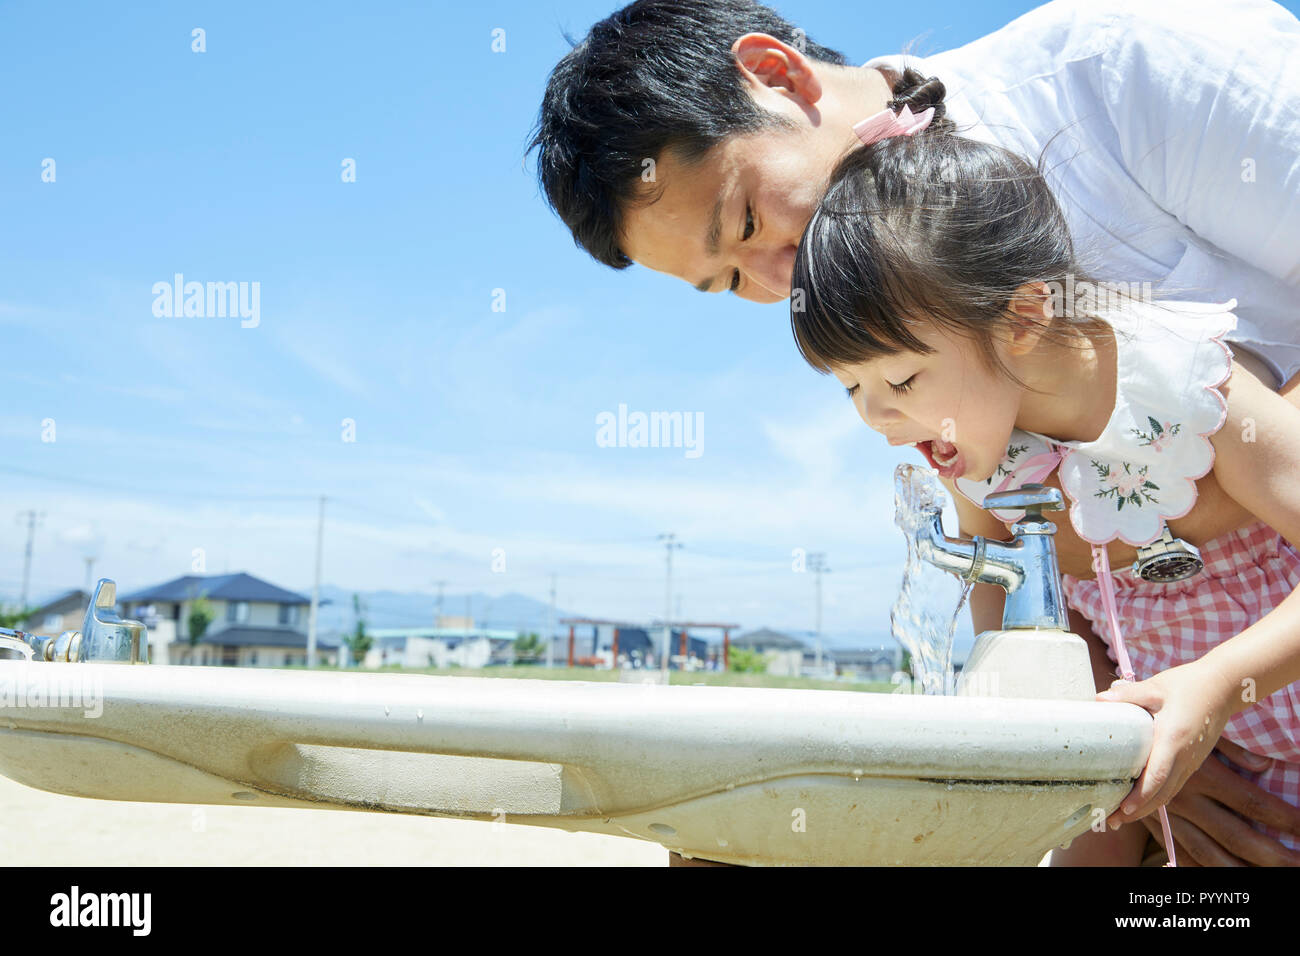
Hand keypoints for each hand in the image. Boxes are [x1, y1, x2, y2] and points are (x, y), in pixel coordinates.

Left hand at [1096, 658, 1238, 827]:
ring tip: (1121, 818)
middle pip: (1161, 793)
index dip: (1140, 796)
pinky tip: (1142, 802)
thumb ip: (1128, 695)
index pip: (1157, 775)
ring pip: (1169, 793)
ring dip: (1146, 808)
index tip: (1123, 810)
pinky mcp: (1193, 761)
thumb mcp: (1155, 687)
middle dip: (1137, 811)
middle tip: (1110, 822)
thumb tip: (1099, 700)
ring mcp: (1192, 761)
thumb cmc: (1187, 685)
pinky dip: (1158, 797)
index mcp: (1173, 738)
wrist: (1223, 688)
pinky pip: (1175, 785)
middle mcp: (1185, 756)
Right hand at [1141, 738, 1299, 865]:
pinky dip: (1204, 870)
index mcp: (1200, 773)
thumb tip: (1265, 766)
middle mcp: (1185, 799)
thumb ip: (1232, 750)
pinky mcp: (1156, 827)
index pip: (1251, 801)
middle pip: (1234, 835)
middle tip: (1297, 863)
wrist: (1115, 741)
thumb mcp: (1199, 731)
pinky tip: (1228, 875)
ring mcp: (1169, 817)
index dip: (1282, 818)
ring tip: (1272, 874)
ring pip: (1209, 853)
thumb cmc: (1165, 727)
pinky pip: (1182, 856)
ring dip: (1242, 868)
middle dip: (1271, 852)